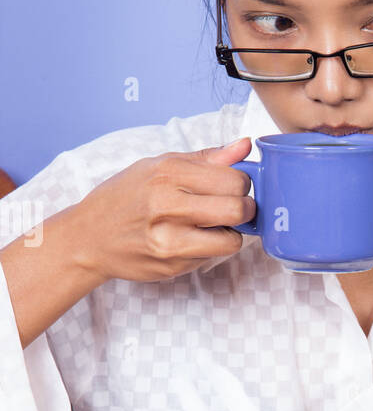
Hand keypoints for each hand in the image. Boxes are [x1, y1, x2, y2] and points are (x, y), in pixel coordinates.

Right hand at [73, 138, 256, 284]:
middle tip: (234, 208)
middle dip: (245, 209)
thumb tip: (245, 146)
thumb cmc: (125, 197)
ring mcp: (169, 238)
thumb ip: (206, 159)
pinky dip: (211, 248)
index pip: (233, 179)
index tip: (233, 186)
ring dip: (231, 233)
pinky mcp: (170, 264)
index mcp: (167, 172)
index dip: (242, 184)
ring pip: (232, 240)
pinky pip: (212, 257)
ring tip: (214, 226)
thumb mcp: (158, 166)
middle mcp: (167, 204)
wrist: (88, 237)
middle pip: (238, 209)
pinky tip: (193, 239)